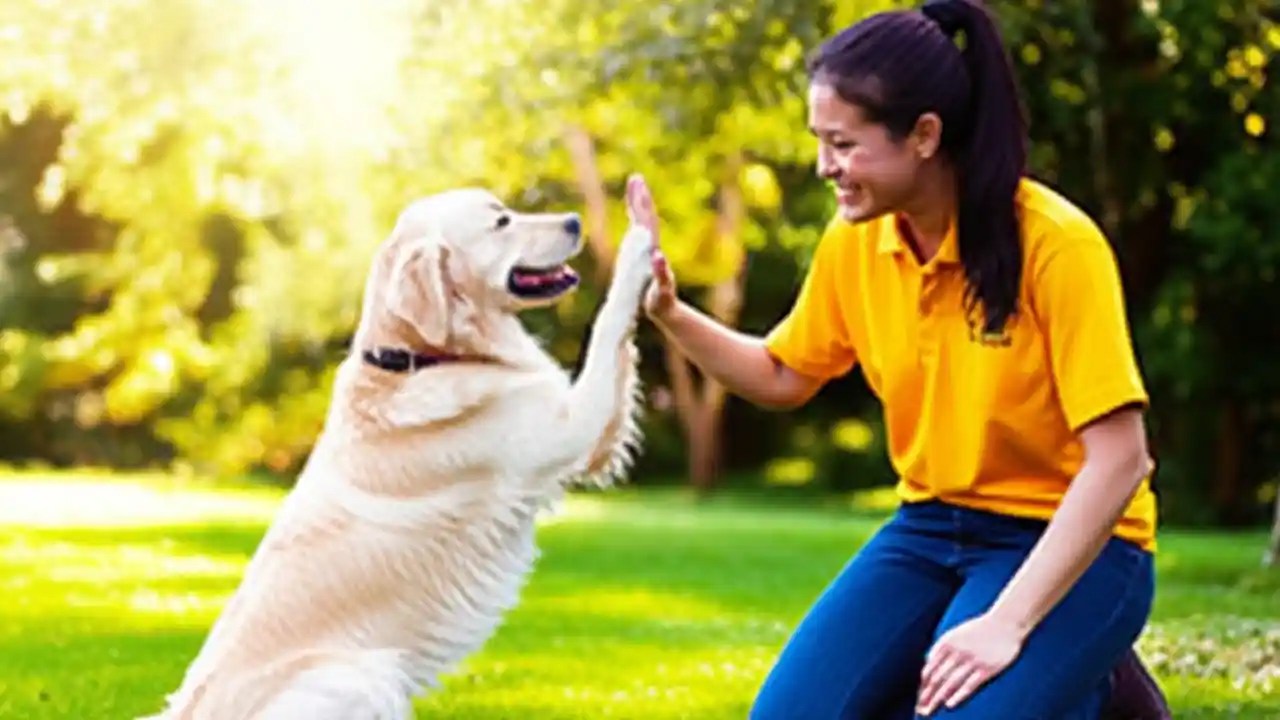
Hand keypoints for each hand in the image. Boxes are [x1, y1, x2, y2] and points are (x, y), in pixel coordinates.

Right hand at [625, 174, 676, 320]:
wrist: (667, 309)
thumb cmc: (662, 302)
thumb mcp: (662, 289)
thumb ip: (661, 273)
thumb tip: (658, 255)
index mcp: (653, 250)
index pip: (647, 222)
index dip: (641, 204)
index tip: (637, 187)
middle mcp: (651, 246)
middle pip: (646, 217)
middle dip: (640, 198)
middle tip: (635, 178)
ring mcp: (647, 249)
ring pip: (643, 221)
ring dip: (638, 203)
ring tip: (634, 185)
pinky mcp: (642, 254)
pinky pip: (638, 231)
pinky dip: (635, 217)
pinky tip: (632, 211)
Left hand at [916, 612, 1027, 715]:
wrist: (1005, 623)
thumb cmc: (979, 629)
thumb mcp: (956, 633)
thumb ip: (941, 647)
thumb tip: (928, 663)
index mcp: (947, 642)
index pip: (930, 668)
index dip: (923, 684)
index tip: (918, 697)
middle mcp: (957, 652)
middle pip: (937, 678)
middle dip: (927, 695)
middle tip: (920, 709)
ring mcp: (972, 661)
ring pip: (950, 683)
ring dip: (938, 698)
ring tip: (929, 710)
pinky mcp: (987, 669)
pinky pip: (970, 685)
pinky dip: (958, 695)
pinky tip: (949, 704)